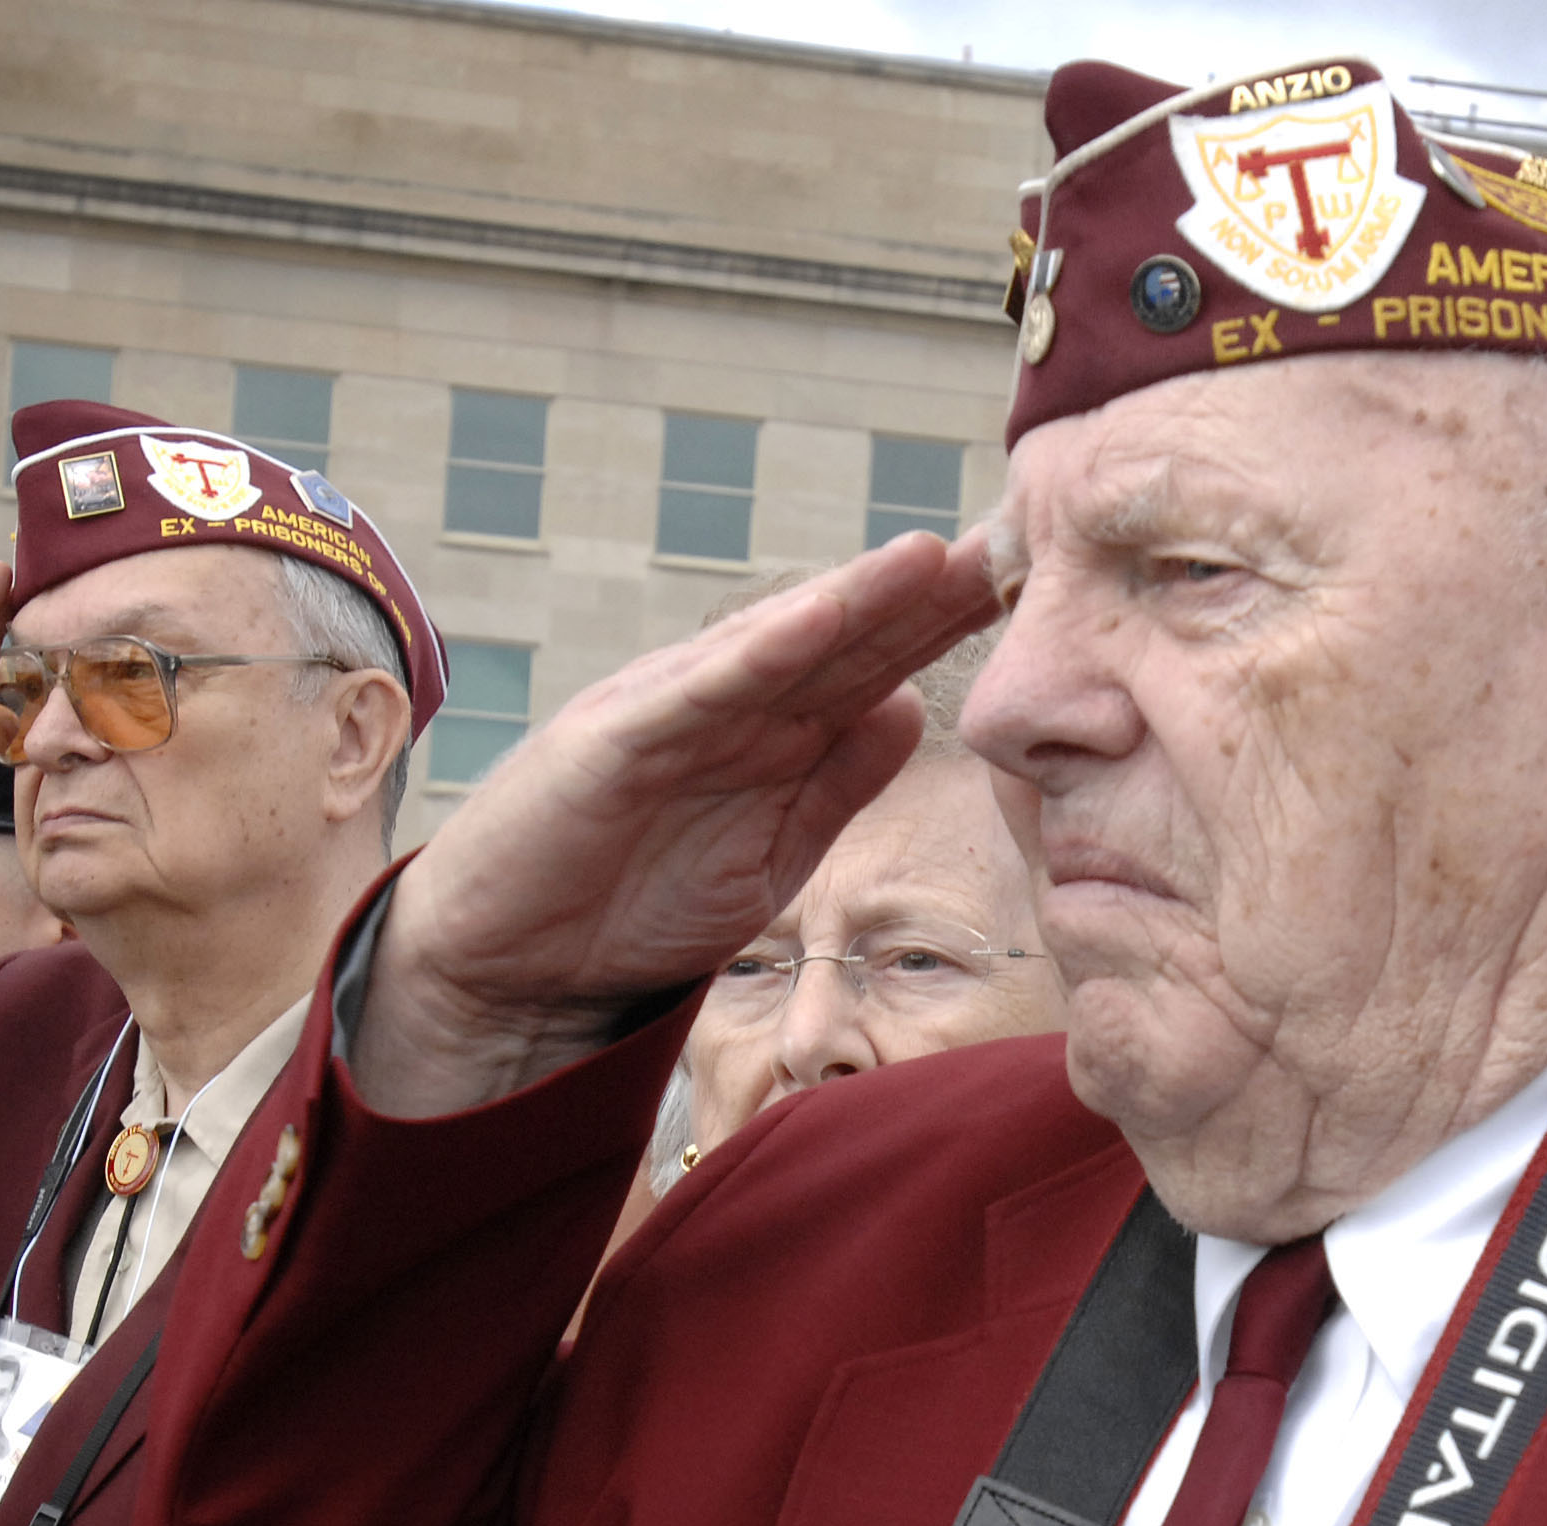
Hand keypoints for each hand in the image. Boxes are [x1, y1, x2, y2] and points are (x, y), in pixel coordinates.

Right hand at [358, 531, 997, 1115]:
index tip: (1037, 593)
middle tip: (1019, 540)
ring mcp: (671, 712)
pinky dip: (757, 652)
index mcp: (771, 730)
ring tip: (932, 556)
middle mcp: (728, 703)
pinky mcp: (616, 740)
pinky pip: (699, 690)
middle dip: (927, 594)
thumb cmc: (633, 901)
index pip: (875, 665)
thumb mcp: (770, 852)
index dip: (948, 629)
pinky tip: (818, 616)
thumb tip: (908, 710)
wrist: (508, 963)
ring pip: (780, 645)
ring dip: (857, 600)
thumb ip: (836, 783)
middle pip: (844, 638)